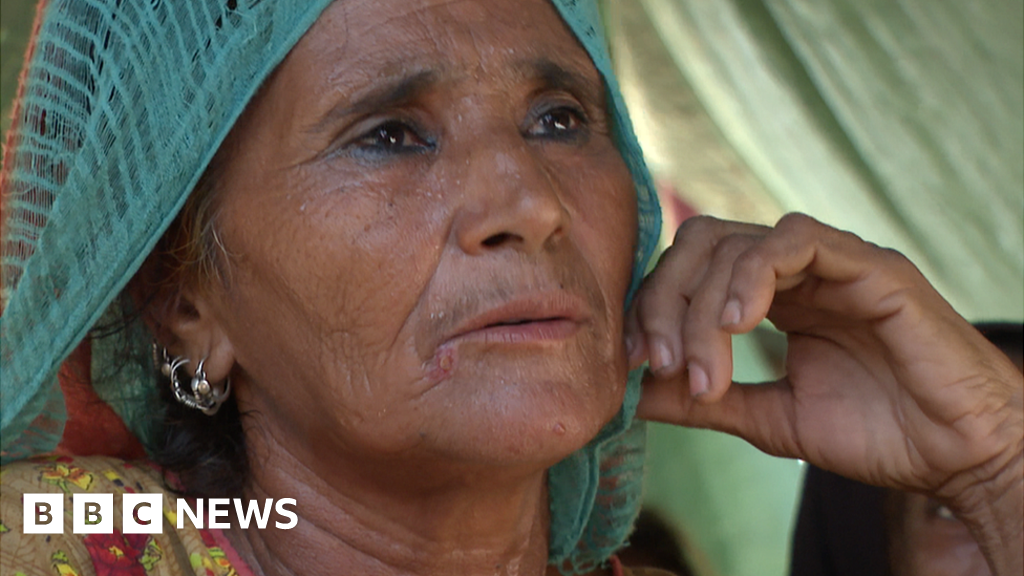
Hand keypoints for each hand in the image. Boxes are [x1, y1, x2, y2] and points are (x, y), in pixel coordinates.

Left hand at [625, 214, 1022, 574]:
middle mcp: (796, 272)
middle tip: (656, 362)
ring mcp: (832, 262)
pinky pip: (795, 240)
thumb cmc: (878, 433)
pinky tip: (739, 325)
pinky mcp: (868, 265)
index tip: (632, 363)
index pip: (690, 270)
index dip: (651, 306)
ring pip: (736, 242)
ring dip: (701, 306)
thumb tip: (633, 394)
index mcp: (772, 298)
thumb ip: (703, 400)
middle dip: (663, 302)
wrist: (960, 455)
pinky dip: (752, 276)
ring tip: (702, 370)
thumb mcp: (768, 417)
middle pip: (701, 245)